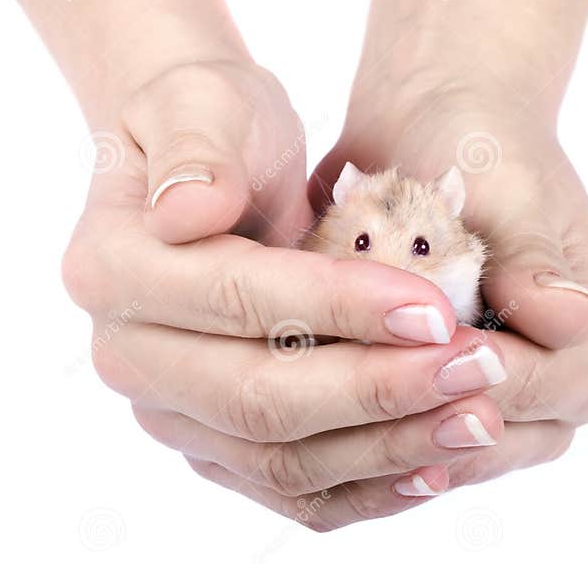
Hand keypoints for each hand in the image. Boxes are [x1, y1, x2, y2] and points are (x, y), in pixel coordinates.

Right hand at [62, 62, 508, 530]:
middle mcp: (128, 356)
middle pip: (258, 400)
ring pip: (280, 460)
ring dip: (387, 448)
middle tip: (475, 369)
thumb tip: (188, 211)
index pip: (235, 300)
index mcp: (110, 268)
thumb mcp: (202, 99)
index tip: (435, 306)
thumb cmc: (214, 121)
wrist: (211, 171)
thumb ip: (195, 147)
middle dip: (377, 390)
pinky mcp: (214, 443)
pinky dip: (362, 487)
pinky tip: (433, 468)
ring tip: (477, 420)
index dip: (338, 307)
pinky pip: (289, 486)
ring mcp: (171, 410)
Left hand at [311, 83, 587, 489]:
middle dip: (399, 407)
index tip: (386, 343)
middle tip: (323, 371)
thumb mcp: (515, 193)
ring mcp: (492, 405)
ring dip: (364, 420)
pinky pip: (392, 438)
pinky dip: (347, 415)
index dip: (452, 374)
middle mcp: (552, 398)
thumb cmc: (488, 149)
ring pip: (427, 449)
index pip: (524, 396)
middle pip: (476, 440)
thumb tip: (573, 319)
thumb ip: (536, 261)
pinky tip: (296, 394)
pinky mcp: (437, 399)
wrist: (440, 123)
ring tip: (301, 383)